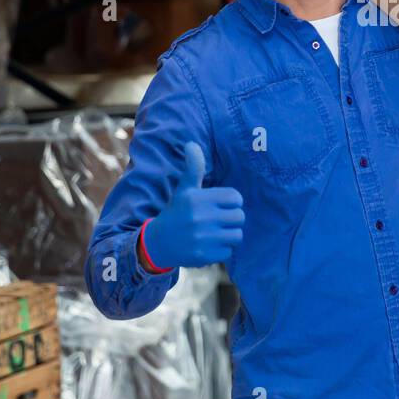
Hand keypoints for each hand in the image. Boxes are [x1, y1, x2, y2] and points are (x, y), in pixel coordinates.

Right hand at [141, 143, 244, 269]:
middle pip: (239, 217)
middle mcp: (200, 217)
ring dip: (228, 235)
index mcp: (198, 198)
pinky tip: (208, 245)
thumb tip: (191, 144)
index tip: (220, 205)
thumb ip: (193, 168)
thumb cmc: (177, 212)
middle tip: (218, 220)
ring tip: (214, 233)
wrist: (158, 243)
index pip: (235, 198)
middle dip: (231, 219)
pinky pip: (228, 251)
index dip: (231, 202)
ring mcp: (203, 237)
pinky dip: (221, 250)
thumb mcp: (184, 190)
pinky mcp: (204, 255)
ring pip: (237, 235)